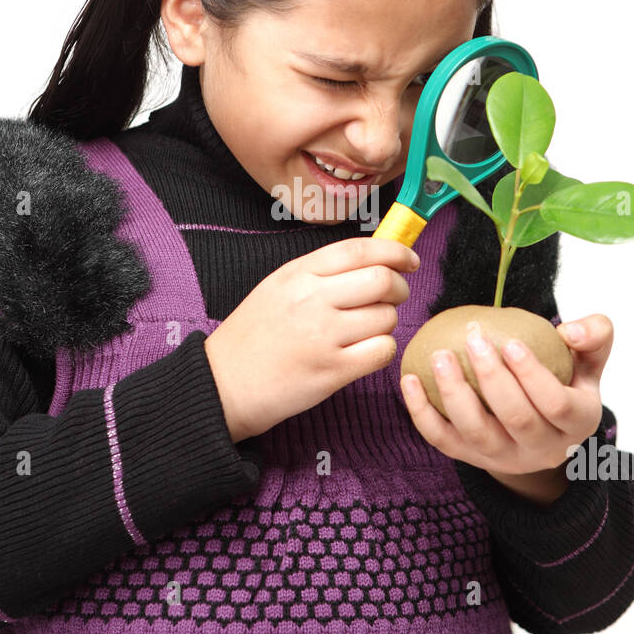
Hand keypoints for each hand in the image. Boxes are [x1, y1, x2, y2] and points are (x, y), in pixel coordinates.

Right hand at [206, 237, 420, 442]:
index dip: (395, 252)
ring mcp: (323, 336)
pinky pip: (382, 351)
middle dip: (399, 288)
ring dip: (387, 323)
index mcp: (298, 274)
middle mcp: (312, 300)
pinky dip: (383, 350)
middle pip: (382, 280)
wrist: (224, 384)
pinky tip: (365, 352)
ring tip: (366, 330)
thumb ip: (320, 272)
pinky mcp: (333, 371)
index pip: (360, 250)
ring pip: (386, 317)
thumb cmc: (253, 336)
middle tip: (393, 299)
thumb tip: (373, 260)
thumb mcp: (277, 287)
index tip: (410, 260)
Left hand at [399, 313, 611, 475]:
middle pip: (516, 418)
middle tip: (473, 337)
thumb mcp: (589, 361)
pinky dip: (421, 413)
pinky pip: (442, 440)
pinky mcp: (472, 459)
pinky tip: (409, 380)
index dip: (532, 374)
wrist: (542, 430)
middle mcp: (544, 449)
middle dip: (491, 377)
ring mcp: (506, 459)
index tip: (510, 341)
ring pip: (477, 432)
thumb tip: (569, 330)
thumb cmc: (565, 382)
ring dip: (454, 393)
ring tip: (440, 356)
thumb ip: (595, 336)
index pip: (555, 404)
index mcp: (577, 423)